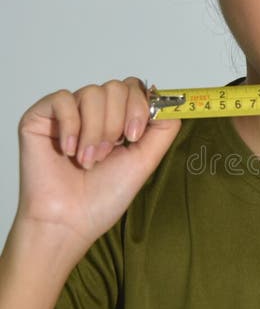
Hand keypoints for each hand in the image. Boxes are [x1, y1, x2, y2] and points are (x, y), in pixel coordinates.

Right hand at [16, 77, 180, 257]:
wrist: (69, 220)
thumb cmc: (102, 198)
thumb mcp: (144, 160)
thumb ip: (162, 129)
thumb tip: (170, 102)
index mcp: (117, 121)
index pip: (134, 88)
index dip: (139, 106)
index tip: (134, 136)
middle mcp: (93, 113)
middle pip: (116, 87)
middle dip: (117, 123)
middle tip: (107, 153)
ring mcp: (67, 113)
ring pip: (92, 92)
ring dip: (95, 131)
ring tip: (87, 159)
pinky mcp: (40, 116)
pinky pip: (62, 99)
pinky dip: (70, 126)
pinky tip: (68, 150)